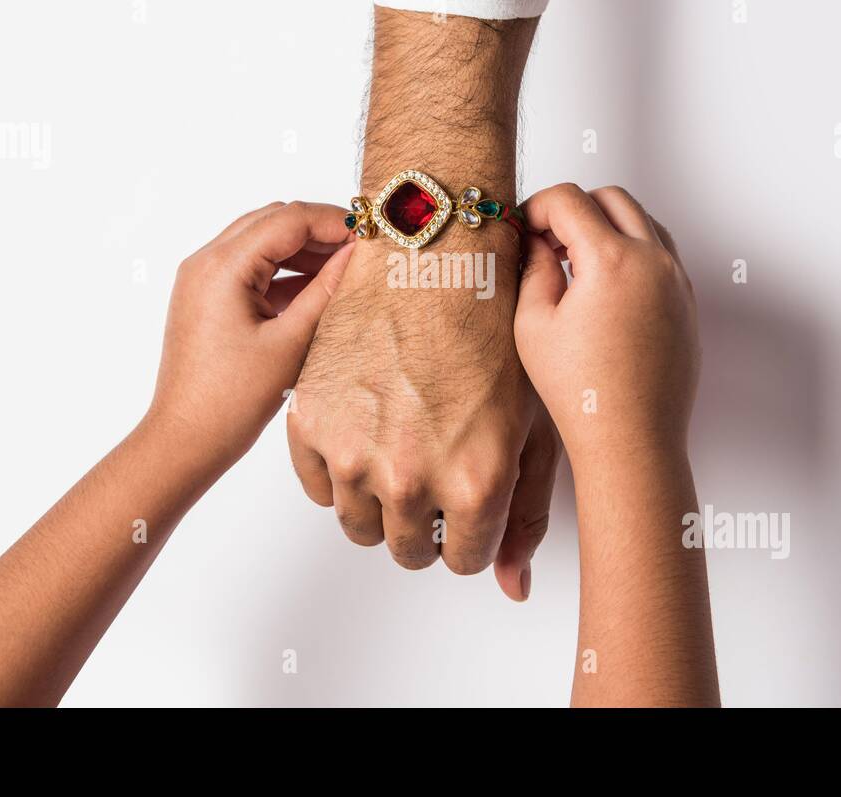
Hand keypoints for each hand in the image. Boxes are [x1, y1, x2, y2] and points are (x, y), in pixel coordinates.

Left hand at [147, 201, 353, 479]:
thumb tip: (356, 256)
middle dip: (320, 230)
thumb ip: (326, 291)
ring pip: (263, 241)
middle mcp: (206, 262)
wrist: (185, 440)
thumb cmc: (231, 401)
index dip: (334, 222)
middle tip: (362, 249)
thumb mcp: (291, 342)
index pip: (289, 219)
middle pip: (273, 220)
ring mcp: (203, 279)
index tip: (370, 235)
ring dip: (304, 249)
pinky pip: (251, 268)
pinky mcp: (207, 298)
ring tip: (346, 269)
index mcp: (222, 267)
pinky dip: (285, 271)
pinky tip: (318, 289)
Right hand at [287, 228, 559, 600]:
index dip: (468, 530)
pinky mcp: (308, 422)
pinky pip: (317, 487)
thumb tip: (512, 588)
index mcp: (473, 483)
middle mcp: (408, 479)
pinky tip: (366, 427)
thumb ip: (526, 512)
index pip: (462, 560)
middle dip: (426, 519)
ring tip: (402, 442)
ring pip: (359, 525)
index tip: (466, 499)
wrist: (433, 251)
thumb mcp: (531, 419)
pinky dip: (339, 469)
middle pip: (407, 550)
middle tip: (434, 466)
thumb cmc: (491, 326)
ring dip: (381, 499)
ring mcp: (351, 453)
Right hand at [513, 184, 699, 458]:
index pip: (570, 199)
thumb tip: (536, 241)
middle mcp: (653, 261)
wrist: (631, 439)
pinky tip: (604, 287)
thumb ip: (534, 267)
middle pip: (612, 198)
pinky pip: (661, 253)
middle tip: (547, 241)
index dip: (537, 207)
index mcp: (613, 260)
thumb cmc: (580, 392)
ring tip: (576, 264)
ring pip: (643, 220)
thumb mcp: (534, 324)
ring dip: (607, 226)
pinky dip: (632, 252)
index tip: (524, 229)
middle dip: (575, 209)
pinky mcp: (686, 303)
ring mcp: (676, 281)